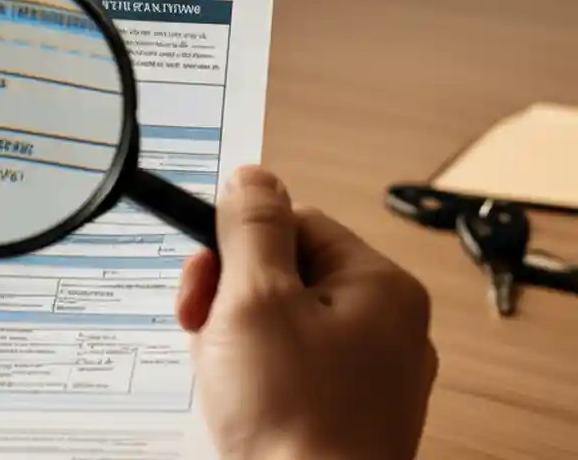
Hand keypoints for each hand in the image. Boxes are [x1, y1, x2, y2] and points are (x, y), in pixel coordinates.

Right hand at [176, 167, 437, 459]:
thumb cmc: (291, 416)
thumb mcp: (254, 298)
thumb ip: (251, 227)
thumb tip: (254, 176)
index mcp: (379, 286)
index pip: (296, 223)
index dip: (238, 245)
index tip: (205, 275)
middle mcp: (387, 327)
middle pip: (287, 274)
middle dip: (231, 297)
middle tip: (205, 327)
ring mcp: (369, 376)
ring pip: (283, 325)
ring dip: (237, 340)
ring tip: (225, 376)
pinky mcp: (346, 414)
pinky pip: (291, 371)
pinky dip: (256, 379)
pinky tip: (240, 402)